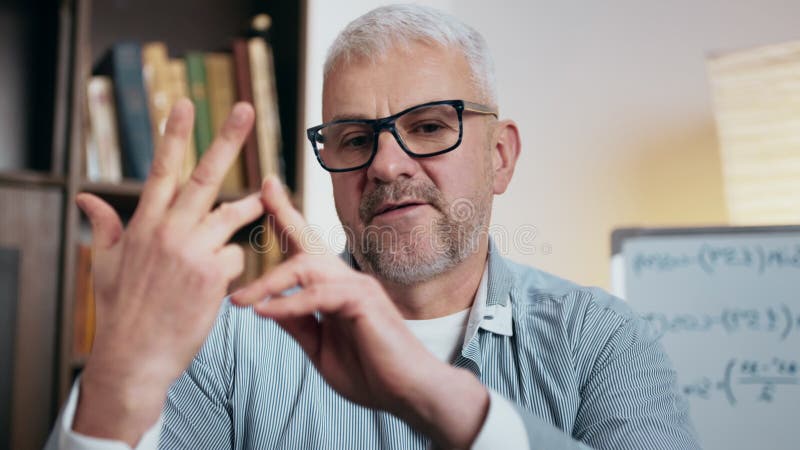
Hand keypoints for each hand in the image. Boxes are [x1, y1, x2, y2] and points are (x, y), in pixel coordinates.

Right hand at [72, 99, 260, 444]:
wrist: (133, 357)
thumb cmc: (121, 310)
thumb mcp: (106, 265)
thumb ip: (105, 226)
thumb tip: (87, 199)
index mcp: (144, 224)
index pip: (161, 169)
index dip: (173, 134)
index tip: (184, 104)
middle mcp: (168, 230)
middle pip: (203, 176)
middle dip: (226, 140)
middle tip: (245, 109)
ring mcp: (191, 250)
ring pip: (230, 215)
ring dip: (247, 208)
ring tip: (264, 200)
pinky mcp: (212, 274)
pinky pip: (236, 257)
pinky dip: (232, 266)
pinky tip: (218, 285)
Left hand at [231, 179, 489, 448]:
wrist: (411, 393)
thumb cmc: (372, 373)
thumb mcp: (321, 348)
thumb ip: (298, 324)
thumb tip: (267, 306)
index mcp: (336, 289)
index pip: (306, 251)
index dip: (286, 220)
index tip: (266, 190)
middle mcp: (348, 280)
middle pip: (307, 244)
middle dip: (283, 216)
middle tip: (260, 190)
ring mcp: (359, 288)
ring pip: (307, 269)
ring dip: (269, 283)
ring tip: (239, 301)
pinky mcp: (365, 303)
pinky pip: (320, 296)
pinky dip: (290, 305)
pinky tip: (265, 313)